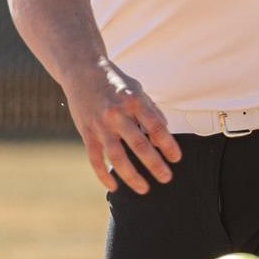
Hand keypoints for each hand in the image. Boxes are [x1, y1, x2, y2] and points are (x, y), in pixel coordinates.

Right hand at [62, 58, 179, 193]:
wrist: (81, 70)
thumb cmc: (115, 82)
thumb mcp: (137, 89)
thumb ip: (151, 110)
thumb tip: (164, 134)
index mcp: (133, 101)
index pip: (155, 126)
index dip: (168, 144)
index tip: (176, 158)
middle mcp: (117, 114)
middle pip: (139, 144)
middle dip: (155, 164)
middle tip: (167, 178)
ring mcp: (100, 125)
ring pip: (117, 156)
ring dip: (131, 176)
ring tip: (144, 189)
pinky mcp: (86, 132)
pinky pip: (95, 159)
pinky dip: (103, 175)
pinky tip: (114, 187)